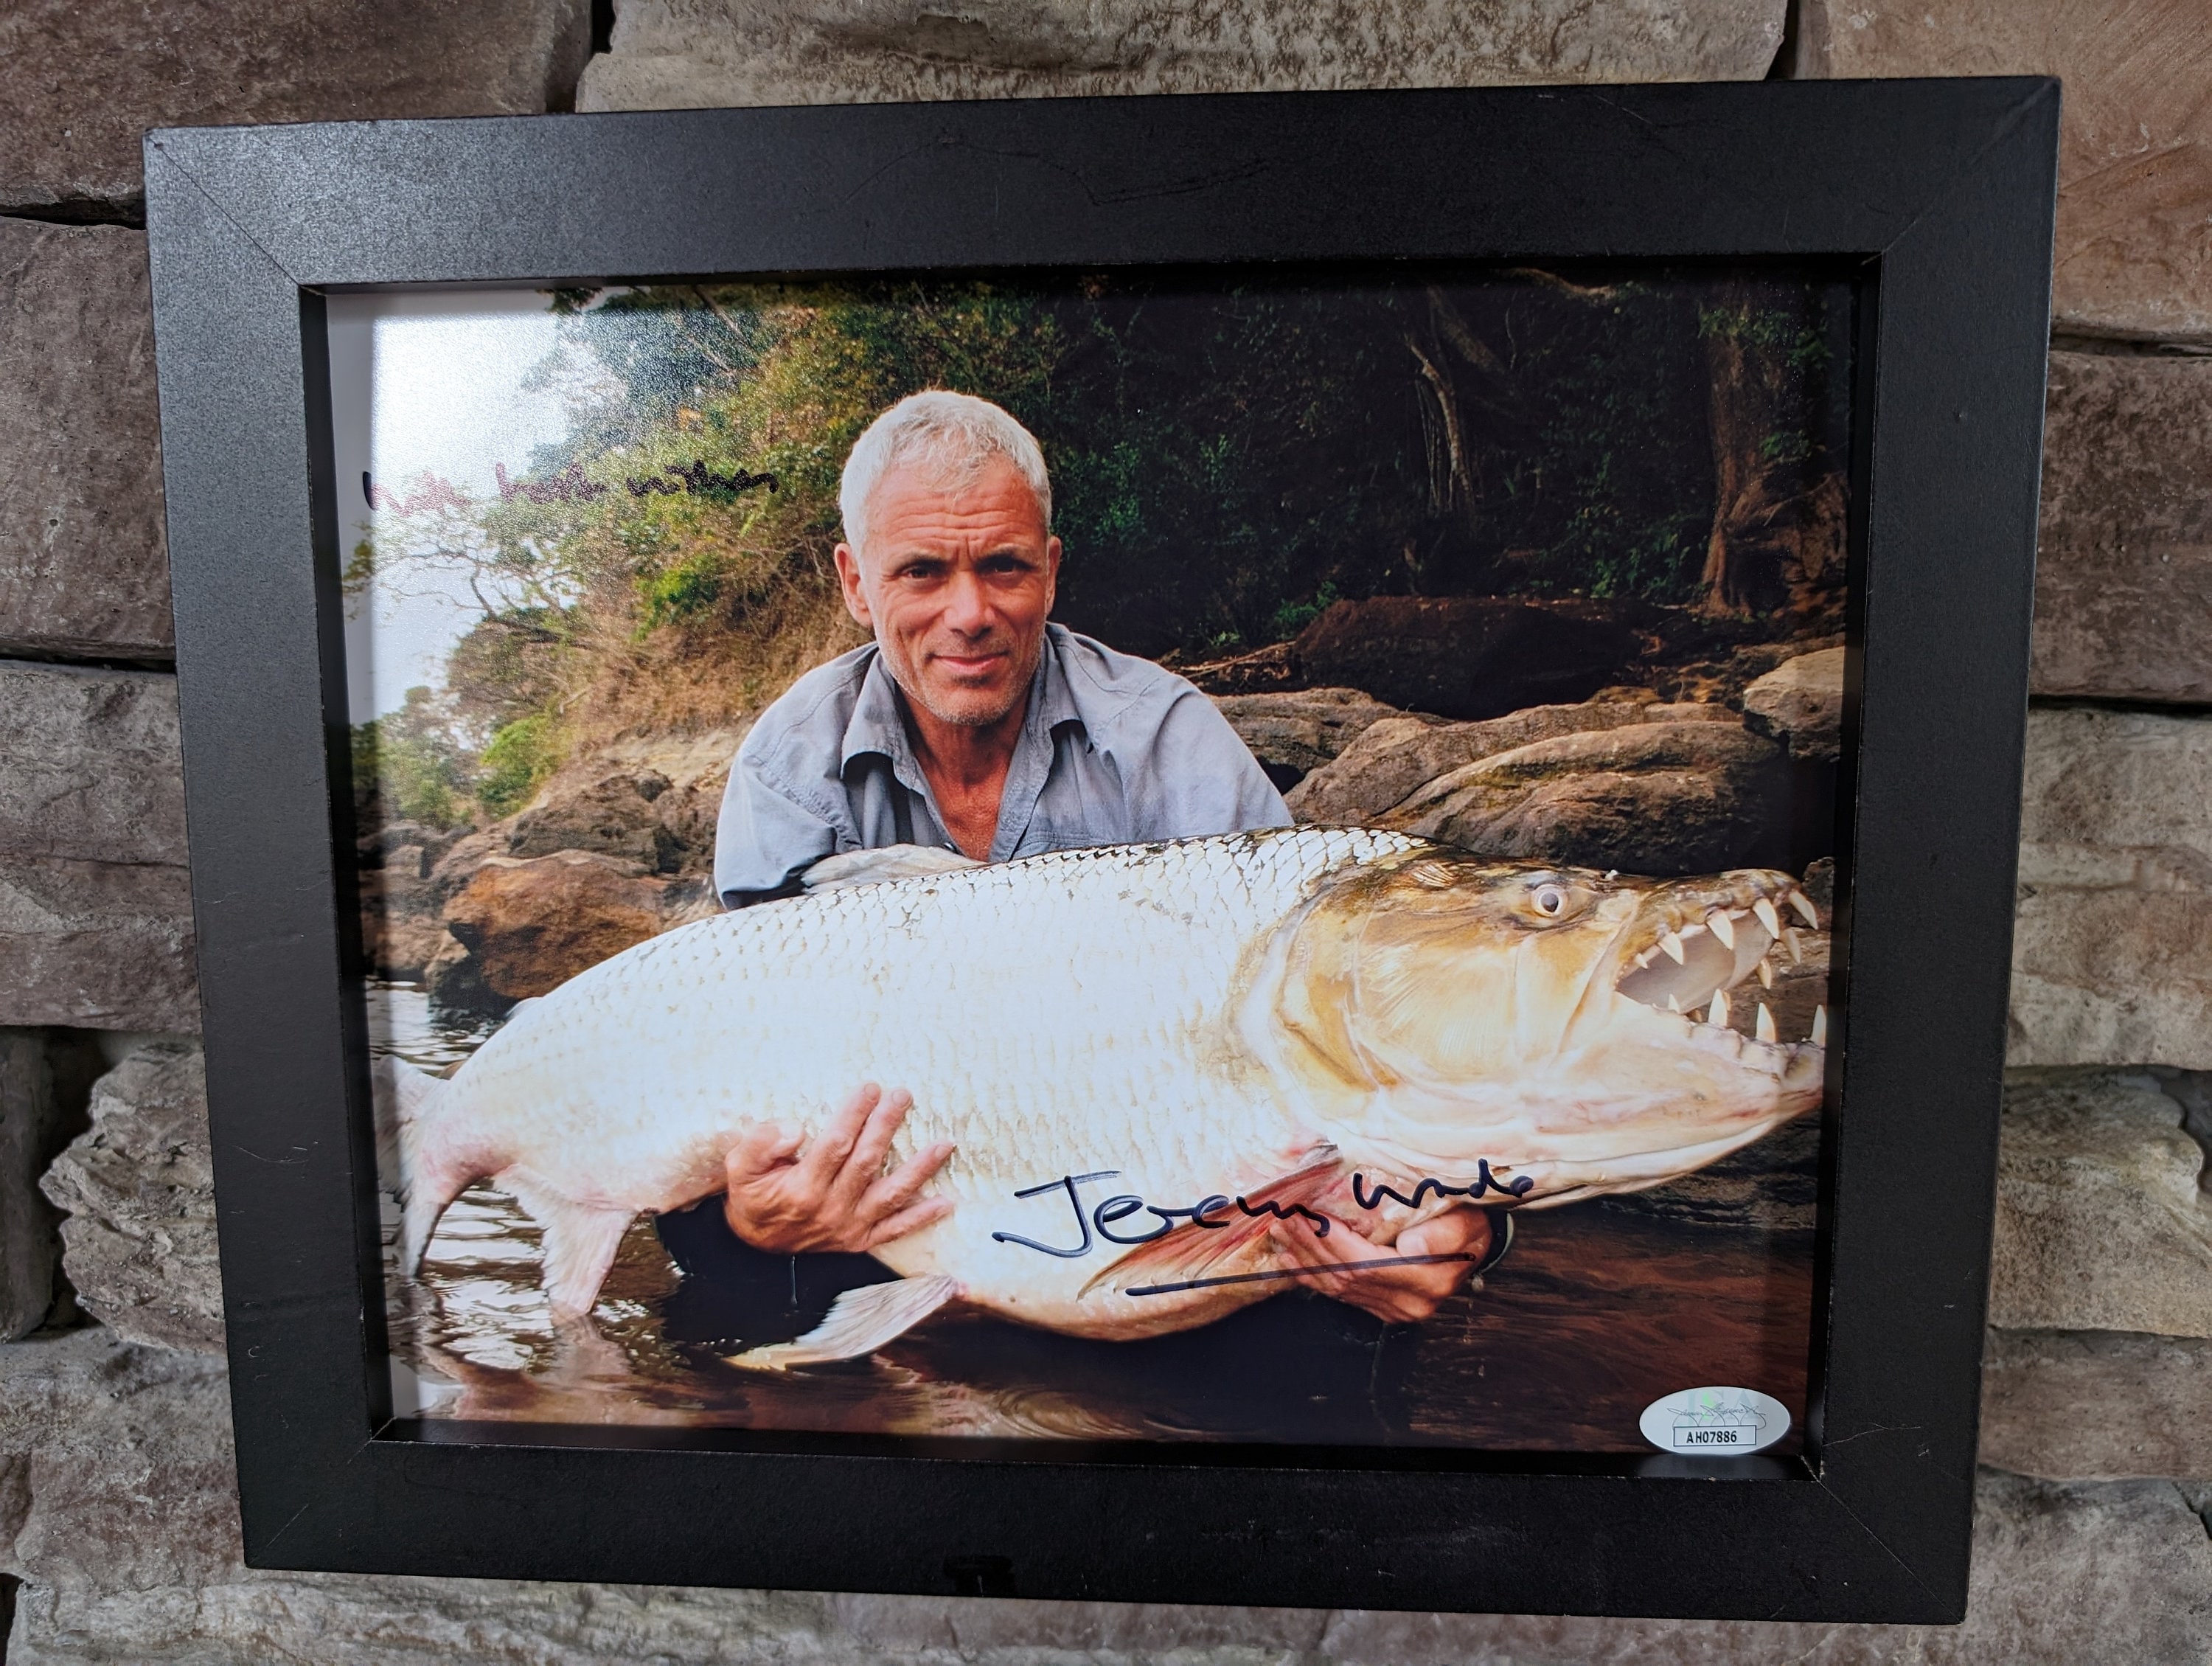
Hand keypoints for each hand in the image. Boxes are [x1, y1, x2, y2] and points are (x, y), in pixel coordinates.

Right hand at [722, 1083, 953, 1253]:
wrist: (754, 1246)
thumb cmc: (752, 1197)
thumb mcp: (740, 1168)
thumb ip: (761, 1144)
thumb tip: (795, 1128)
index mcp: (802, 1188)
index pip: (835, 1144)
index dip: (854, 1114)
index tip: (870, 1088)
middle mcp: (830, 1209)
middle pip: (867, 1161)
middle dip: (886, 1125)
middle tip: (903, 1095)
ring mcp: (848, 1227)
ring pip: (891, 1195)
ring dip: (920, 1169)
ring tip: (945, 1144)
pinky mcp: (859, 1240)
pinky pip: (895, 1229)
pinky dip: (920, 1218)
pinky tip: (944, 1202)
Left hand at [1269, 1204, 1492, 1323]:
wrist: (1475, 1247)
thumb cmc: (1469, 1226)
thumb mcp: (1468, 1222)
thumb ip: (1445, 1233)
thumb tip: (1410, 1245)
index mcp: (1428, 1281)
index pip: (1369, 1264)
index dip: (1336, 1242)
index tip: (1311, 1216)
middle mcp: (1408, 1303)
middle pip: (1347, 1276)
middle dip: (1312, 1247)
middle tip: (1285, 1219)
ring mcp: (1393, 1310)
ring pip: (1338, 1287)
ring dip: (1306, 1260)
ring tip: (1281, 1234)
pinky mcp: (1382, 1309)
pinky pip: (1340, 1296)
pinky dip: (1313, 1277)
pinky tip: (1292, 1261)